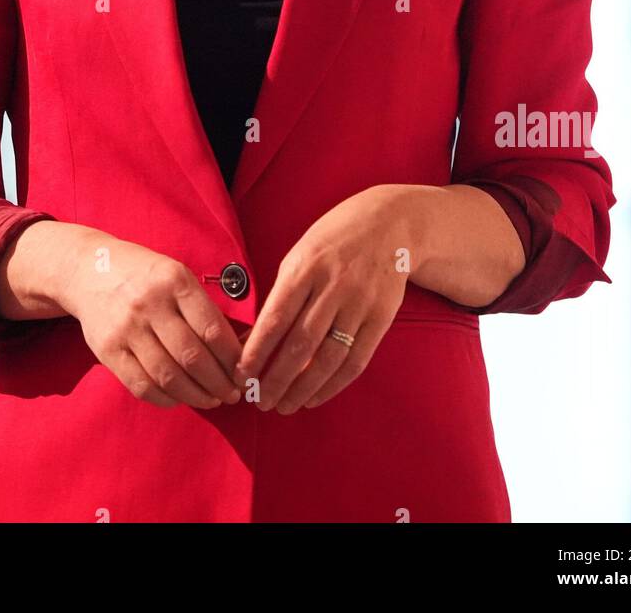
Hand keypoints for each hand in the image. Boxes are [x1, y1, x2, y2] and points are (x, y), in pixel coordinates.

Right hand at [56, 232, 243, 410]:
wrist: (88, 269)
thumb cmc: (144, 274)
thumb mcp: (175, 273)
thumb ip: (200, 306)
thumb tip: (234, 349)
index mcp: (174, 281)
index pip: (211, 328)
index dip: (232, 358)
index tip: (244, 371)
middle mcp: (150, 304)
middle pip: (192, 357)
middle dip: (219, 382)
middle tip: (232, 394)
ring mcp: (126, 329)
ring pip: (168, 376)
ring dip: (196, 395)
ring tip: (211, 400)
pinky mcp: (107, 350)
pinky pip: (141, 385)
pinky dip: (165, 399)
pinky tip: (180, 398)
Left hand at [234, 185, 410, 414]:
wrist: (390, 224)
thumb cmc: (333, 241)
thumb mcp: (300, 256)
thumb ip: (279, 296)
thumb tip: (250, 340)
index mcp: (305, 267)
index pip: (276, 318)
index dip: (257, 352)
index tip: (241, 375)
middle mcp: (333, 286)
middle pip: (300, 344)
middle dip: (276, 378)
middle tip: (258, 401)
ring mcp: (360, 303)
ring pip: (328, 358)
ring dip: (303, 388)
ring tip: (283, 406)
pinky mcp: (382, 317)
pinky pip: (356, 360)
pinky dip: (333, 384)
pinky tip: (315, 397)